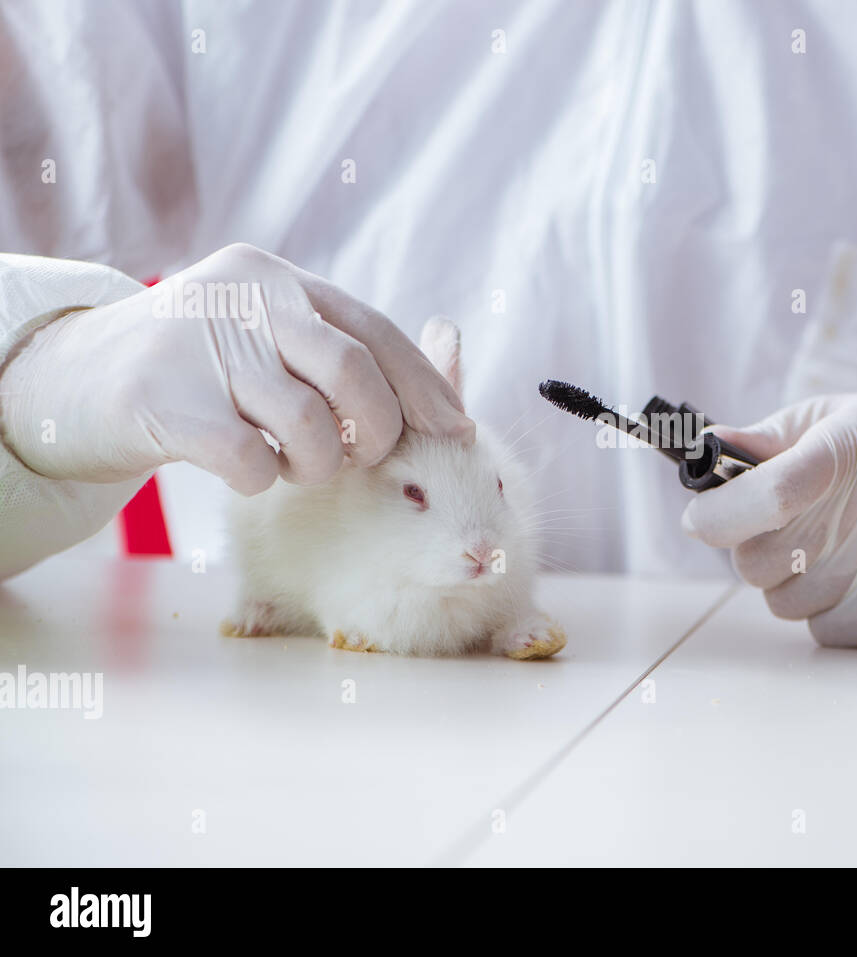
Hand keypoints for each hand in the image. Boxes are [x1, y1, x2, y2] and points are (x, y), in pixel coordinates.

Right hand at [0, 243, 472, 492]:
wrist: (73, 377)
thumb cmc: (197, 367)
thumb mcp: (262, 333)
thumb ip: (333, 348)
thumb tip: (443, 403)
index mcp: (278, 278)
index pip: (376, 331)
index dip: (426, 387)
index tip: (457, 430)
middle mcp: (244, 296)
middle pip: (354, 374)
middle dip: (379, 431)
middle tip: (364, 456)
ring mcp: (201, 344)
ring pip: (310, 425)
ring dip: (319, 464)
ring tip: (294, 462)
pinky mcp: (163, 399)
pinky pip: (254, 461)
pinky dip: (264, 480)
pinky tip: (247, 469)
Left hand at [681, 395, 856, 645]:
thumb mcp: (846, 419)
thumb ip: (771, 439)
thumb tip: (704, 455)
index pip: (772, 493)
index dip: (719, 514)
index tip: (702, 520)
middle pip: (759, 560)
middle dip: (755, 547)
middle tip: (790, 529)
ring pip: (785, 602)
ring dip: (792, 583)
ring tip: (835, 549)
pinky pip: (825, 632)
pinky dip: (828, 612)